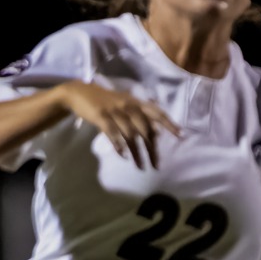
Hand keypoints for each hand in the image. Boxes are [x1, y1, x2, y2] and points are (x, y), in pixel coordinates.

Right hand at [60, 80, 180, 168]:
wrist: (79, 92)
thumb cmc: (106, 101)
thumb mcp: (125, 104)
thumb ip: (140, 116)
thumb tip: (158, 131)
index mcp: (136, 102)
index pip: (157, 112)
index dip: (169, 124)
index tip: (181, 136)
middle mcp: (128, 105)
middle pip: (145, 129)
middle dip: (152, 148)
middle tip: (156, 165)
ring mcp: (114, 111)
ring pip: (130, 134)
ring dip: (137, 152)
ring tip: (141, 167)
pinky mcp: (101, 117)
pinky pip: (113, 133)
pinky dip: (119, 145)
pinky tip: (124, 156)